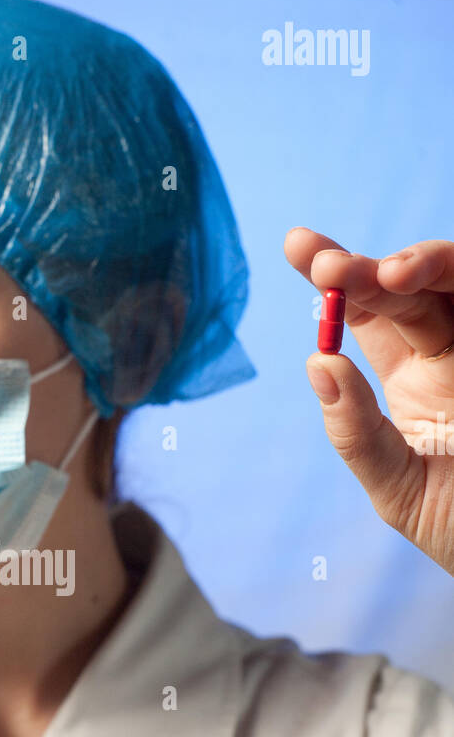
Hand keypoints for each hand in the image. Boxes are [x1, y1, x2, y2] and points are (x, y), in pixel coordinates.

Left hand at [284, 229, 453, 574]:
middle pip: (411, 289)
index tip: (298, 247)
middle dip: (369, 270)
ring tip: (395, 275)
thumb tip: (317, 364)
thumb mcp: (398, 489)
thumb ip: (358, 434)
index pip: (370, 313)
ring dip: (430, 264)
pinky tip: (439, 279)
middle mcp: (451, 353)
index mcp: (413, 379)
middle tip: (331, 268)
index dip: (337, 276)